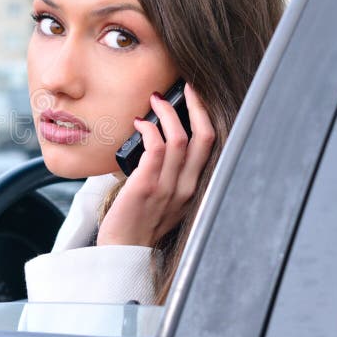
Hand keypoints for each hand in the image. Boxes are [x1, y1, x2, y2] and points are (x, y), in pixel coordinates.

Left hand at [96, 83, 215, 246]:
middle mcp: (188, 187)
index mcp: (196, 188)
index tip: (196, 96)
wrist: (123, 250)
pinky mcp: (146, 186)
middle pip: (204, 137)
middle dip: (196, 105)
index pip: (212, 145)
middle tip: (184, 86)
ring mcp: (168, 187)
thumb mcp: (167, 198)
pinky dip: (149, 129)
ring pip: (179, 139)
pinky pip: (155, 149)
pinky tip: (140, 122)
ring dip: (167, 112)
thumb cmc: (140, 221)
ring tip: (155, 100)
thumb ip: (172, 174)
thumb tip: (163, 139)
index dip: (207, 116)